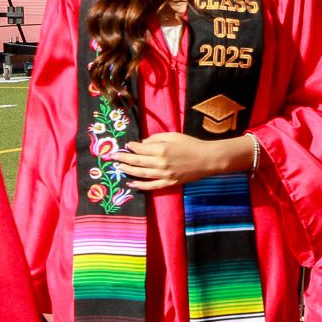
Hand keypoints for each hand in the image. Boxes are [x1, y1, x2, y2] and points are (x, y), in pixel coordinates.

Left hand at [117, 132, 251, 190]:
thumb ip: (156, 138)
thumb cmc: (191, 144)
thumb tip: (142, 144)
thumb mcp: (174, 136)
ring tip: (119, 168)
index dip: (131, 147)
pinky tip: (131, 184)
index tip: (126, 145)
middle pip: (137, 161)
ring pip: (141, 174)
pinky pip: (151, 186)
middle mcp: (160, 163)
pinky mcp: (169, 183)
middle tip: (113, 157)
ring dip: (128, 170)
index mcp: (162, 149)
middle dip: (123, 158)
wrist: (207, 159)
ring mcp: (164, 174)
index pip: (140, 148)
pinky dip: (140, 186)